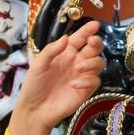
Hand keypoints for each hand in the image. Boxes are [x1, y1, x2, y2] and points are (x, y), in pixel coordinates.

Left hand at [9, 20, 106, 134]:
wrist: (35, 110)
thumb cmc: (34, 86)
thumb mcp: (38, 65)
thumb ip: (51, 50)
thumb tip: (66, 37)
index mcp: (64, 53)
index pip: (79, 38)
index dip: (87, 30)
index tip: (95, 24)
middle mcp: (76, 62)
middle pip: (94, 48)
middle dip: (96, 43)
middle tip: (92, 43)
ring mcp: (82, 76)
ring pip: (99, 63)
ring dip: (93, 62)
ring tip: (80, 67)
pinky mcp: (86, 90)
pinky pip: (95, 81)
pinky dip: (88, 80)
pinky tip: (75, 84)